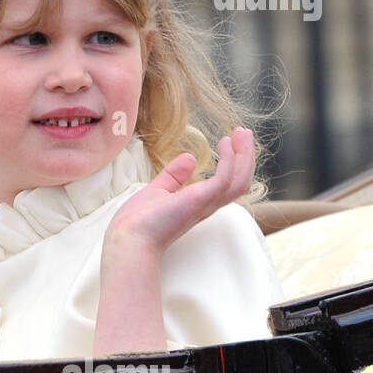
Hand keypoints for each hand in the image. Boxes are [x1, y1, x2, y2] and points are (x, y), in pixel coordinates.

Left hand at [105, 128, 254, 257]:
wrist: (128, 239)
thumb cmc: (138, 222)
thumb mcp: (157, 191)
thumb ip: (174, 176)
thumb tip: (189, 158)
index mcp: (198, 203)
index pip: (227, 184)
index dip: (233, 163)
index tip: (231, 141)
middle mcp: (207, 205)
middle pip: (240, 181)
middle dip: (245, 156)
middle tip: (244, 132)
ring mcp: (204, 204)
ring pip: (239, 181)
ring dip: (244, 156)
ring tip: (242, 133)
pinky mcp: (198, 201)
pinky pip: (224, 180)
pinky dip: (229, 161)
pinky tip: (224, 143)